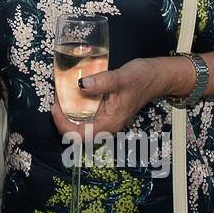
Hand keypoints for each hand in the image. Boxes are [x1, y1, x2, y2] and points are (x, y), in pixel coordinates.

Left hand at [55, 57, 179, 140]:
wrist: (157, 76)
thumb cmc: (142, 78)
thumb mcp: (120, 77)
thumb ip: (101, 82)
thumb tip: (81, 84)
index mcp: (110, 122)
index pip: (80, 136)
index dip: (64, 126)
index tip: (57, 108)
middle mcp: (108, 125)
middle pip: (78, 134)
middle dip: (62, 121)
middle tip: (56, 102)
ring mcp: (107, 119)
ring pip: (81, 126)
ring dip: (68, 115)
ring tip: (61, 99)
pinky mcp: (106, 112)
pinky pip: (87, 116)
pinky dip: (76, 109)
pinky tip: (72, 95)